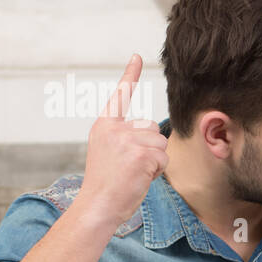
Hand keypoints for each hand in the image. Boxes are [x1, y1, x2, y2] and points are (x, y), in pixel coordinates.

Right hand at [76, 54, 169, 229]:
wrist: (97, 205)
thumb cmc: (106, 184)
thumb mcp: (109, 152)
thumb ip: (125, 137)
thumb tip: (153, 133)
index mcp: (105, 126)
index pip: (120, 96)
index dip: (130, 75)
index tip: (137, 56)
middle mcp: (114, 128)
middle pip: (153, 127)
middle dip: (151, 147)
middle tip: (131, 167)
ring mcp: (127, 140)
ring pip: (161, 143)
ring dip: (155, 160)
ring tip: (134, 173)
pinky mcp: (140, 154)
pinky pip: (164, 158)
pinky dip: (156, 171)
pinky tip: (139, 178)